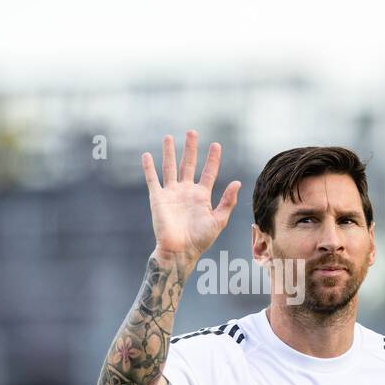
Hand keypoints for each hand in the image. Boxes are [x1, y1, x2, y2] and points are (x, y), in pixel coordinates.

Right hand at [142, 131, 240, 265]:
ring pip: (170, 167)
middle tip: (192, 132)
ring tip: (168, 137)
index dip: (212, 159)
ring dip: (169, 152)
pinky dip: (149, 168)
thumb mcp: (218, 220)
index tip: (216, 144)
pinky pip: (152, 180)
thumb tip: (237, 182)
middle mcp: (186, 192)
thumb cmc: (200, 240)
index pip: (208, 172)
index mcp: (202, 196)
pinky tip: (146, 155)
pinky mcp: (158, 199)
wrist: (180, 251)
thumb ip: (227, 201)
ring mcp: (171, 194)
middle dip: (190, 148)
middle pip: (188, 164)